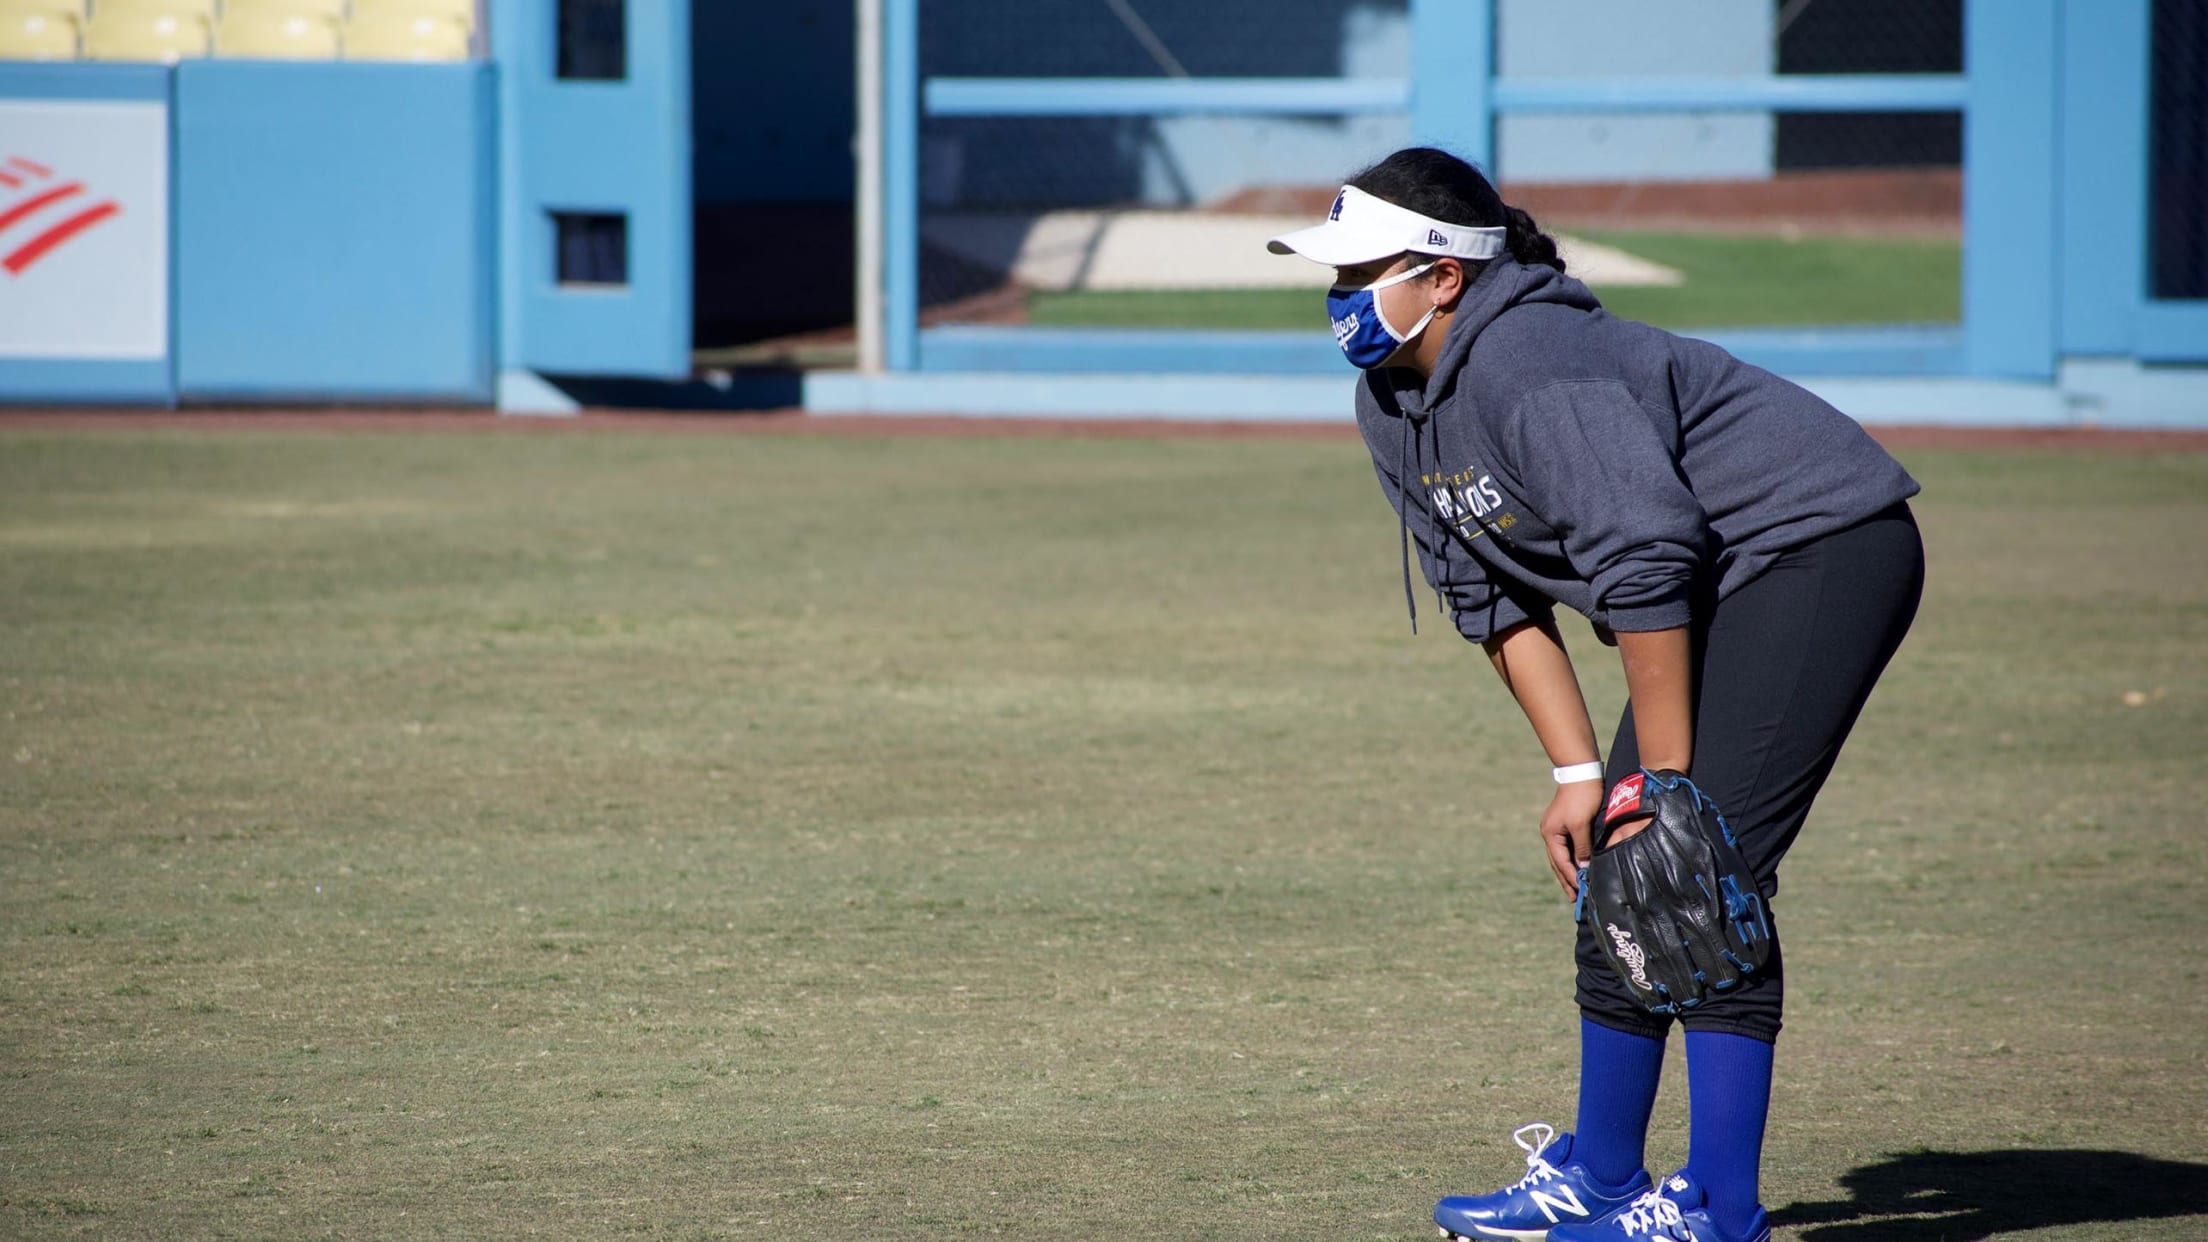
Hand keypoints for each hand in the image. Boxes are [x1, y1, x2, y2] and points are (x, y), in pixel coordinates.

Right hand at [1541, 778, 1606, 896]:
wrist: (1581, 773)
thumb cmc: (1582, 797)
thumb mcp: (1581, 824)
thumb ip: (1582, 848)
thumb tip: (1584, 868)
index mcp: (1550, 834)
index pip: (1561, 863)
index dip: (1571, 879)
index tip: (1580, 894)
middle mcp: (1549, 833)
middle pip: (1557, 863)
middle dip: (1566, 880)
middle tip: (1575, 899)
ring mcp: (1554, 828)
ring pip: (1561, 857)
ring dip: (1568, 872)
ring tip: (1575, 888)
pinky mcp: (1563, 824)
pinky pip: (1566, 848)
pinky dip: (1571, 860)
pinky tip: (1577, 866)